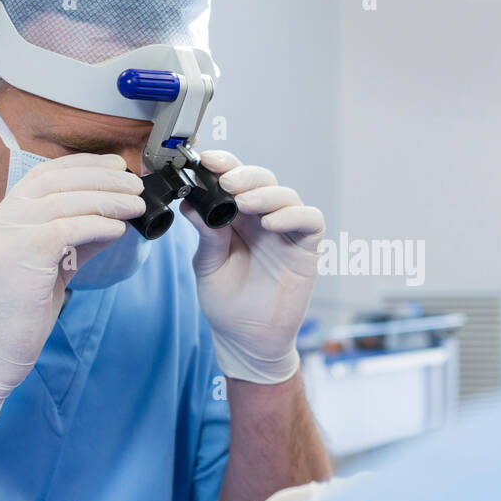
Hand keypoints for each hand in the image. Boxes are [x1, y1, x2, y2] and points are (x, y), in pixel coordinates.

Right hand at [0, 152, 145, 420]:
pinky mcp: (18, 258)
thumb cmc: (15, 318)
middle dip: (101, 177)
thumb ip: (73, 242)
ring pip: (63, 201)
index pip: (42, 175)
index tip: (115, 166)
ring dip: (107, 199)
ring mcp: (4, 238)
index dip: (82, 165)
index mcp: (1, 220)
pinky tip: (119, 230)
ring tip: (136, 204)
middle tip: (135, 183)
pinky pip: (65, 230)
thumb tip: (113, 221)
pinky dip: (96, 225)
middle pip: (55, 181)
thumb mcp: (46, 270)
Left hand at [184, 150, 324, 383]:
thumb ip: (206, 234)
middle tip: (226, 182)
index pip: (233, 179)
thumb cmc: (226, 303)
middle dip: (244, 175)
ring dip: (265, 193)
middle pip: (261, 180)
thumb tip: (191, 201)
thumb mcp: (208, 265)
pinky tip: (271, 224)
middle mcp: (262, 218)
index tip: (206, 160)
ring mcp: (286, 231)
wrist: (247, 340)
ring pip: (286, 195)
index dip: (224, 164)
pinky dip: (293, 215)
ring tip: (244, 202)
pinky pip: (309, 220)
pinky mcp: (307, 248)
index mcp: (234, 217)